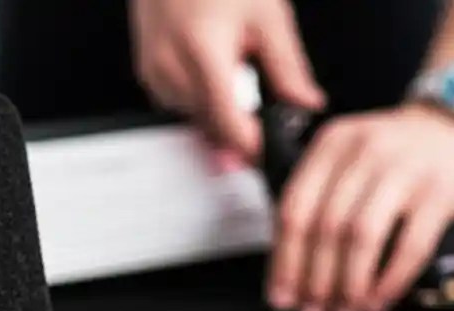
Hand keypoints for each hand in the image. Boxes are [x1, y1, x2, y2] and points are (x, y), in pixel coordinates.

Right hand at [130, 0, 325, 157]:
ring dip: (223, 115)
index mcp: (202, 54)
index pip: (229, 127)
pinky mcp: (147, 73)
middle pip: (213, 130)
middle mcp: (170, 69)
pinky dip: (203, 101)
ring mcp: (154, 73)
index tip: (273, 153)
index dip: (255, 148)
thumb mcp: (266, 14)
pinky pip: (179, 105)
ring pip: (196, 121)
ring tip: (241, 77)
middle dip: (244, 130)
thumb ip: (287, 68)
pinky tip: (218, 75)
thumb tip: (306, 104)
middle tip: (273, 113)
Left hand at [268, 104, 453, 310]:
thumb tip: (291, 271)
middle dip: (316, 281)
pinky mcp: (439, 192)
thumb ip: (317, 199)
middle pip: (325, 227)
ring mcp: (404, 170)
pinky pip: (410, 246)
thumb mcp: (349, 156)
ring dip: (350, 285)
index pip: (294, 209)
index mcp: (332, 144)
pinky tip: (380, 300)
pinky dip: (390, 281)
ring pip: (362, 237)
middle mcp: (365, 151)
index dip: (284, 262)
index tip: (283, 297)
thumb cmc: (397, 154)